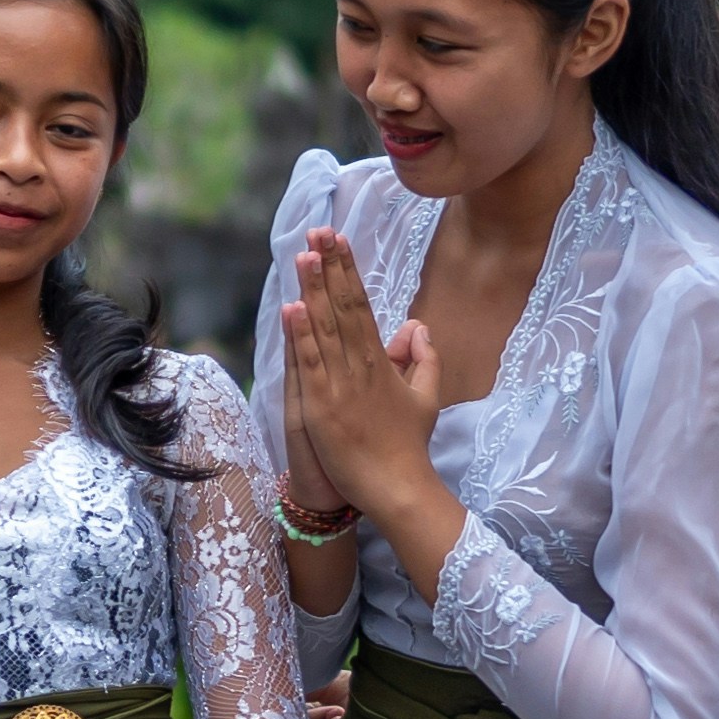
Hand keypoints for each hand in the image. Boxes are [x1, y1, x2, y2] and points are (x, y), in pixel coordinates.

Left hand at [276, 234, 462, 584]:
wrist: (399, 488)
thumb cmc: (407, 446)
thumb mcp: (426, 397)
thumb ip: (424, 360)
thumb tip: (418, 327)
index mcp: (380, 361)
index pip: (361, 305)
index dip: (348, 271)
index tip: (337, 241)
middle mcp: (360, 366)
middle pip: (342, 307)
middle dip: (330, 267)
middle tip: (319, 231)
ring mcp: (340, 386)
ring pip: (324, 329)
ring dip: (313, 291)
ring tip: (304, 256)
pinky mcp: (322, 408)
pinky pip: (310, 365)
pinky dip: (301, 337)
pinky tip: (293, 309)